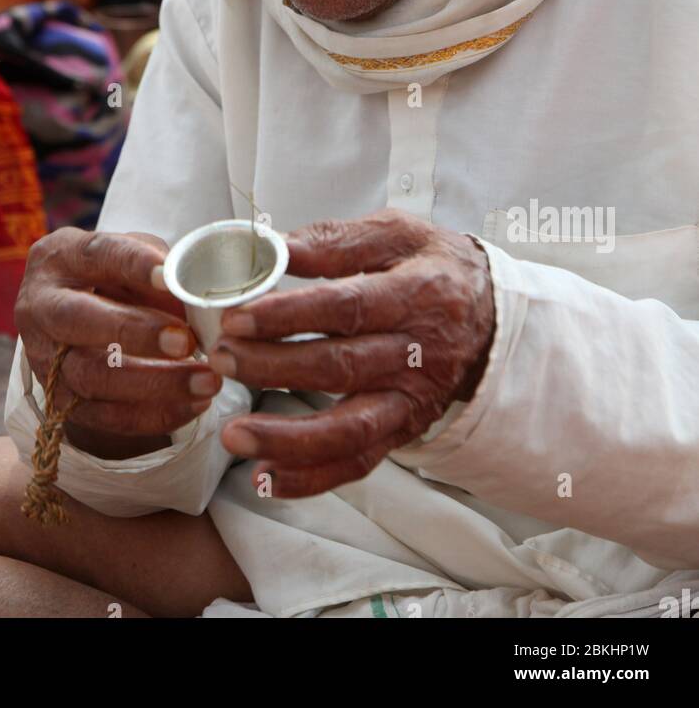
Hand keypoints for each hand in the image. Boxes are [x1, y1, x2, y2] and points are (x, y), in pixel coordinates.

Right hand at [15, 227, 221, 457]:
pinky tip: (192, 405)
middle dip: (134, 332)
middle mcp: (40, 306)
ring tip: (205, 381)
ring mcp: (42, 358)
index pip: (96, 254)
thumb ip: (158, 270)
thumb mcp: (132, 255)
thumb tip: (194, 295)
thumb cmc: (112, 276)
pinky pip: (103, 417)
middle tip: (187, 341)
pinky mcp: (57, 400)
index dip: (134, 263)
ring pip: (90, 377)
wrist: (76, 314)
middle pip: (77, 319)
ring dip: (154, 384)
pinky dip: (153, 415)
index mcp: (60, 257)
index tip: (170, 276)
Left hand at [213, 211, 493, 497]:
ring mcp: (411, 399)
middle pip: (341, 368)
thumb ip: (335, 241)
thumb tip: (273, 247)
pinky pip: (359, 460)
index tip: (239, 317)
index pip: (348, 307)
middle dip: (273, 367)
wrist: (489, 313)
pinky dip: (313, 476)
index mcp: (418, 293)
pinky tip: (267, 477)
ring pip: (350, 428)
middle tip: (221, 359)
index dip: (290, 315)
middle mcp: (418, 353)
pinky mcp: (403, 429)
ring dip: (288, 437)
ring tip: (234, 435)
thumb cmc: (431, 265)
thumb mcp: (396, 233)